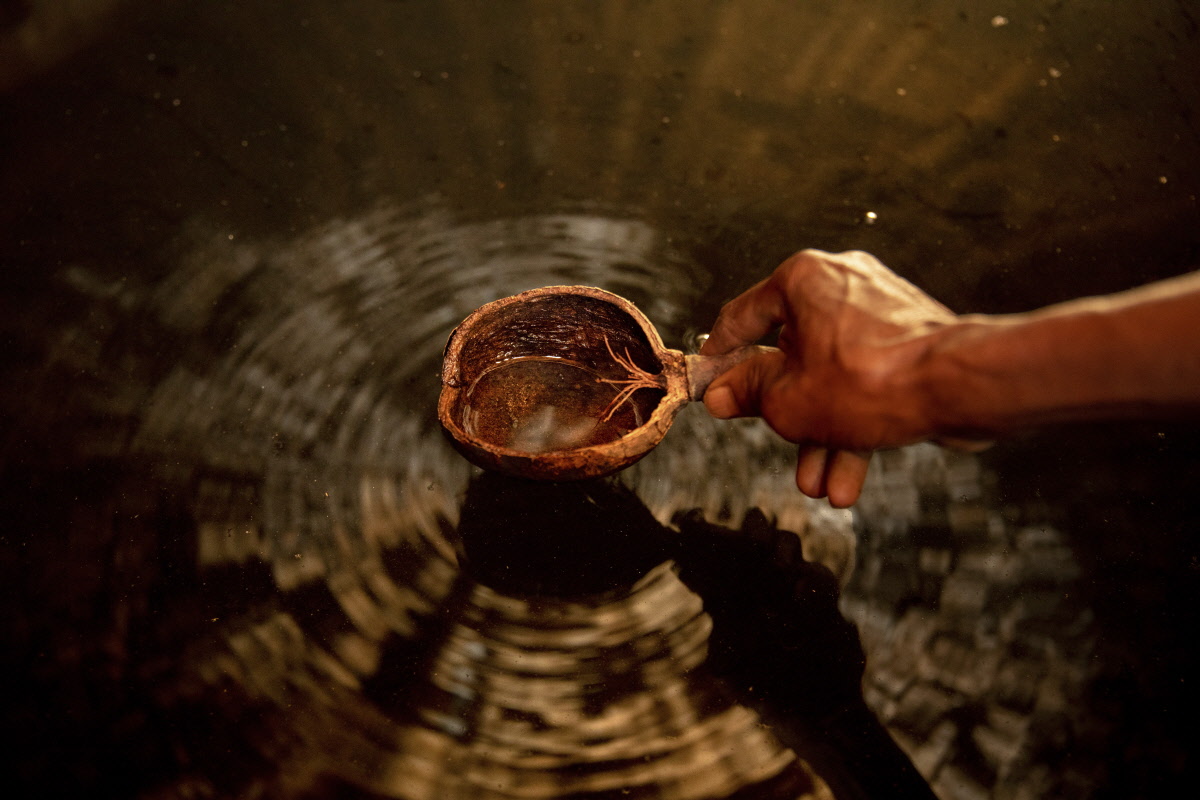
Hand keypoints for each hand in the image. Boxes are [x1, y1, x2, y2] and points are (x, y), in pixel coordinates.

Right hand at [701, 249, 957, 506]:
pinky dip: (855, 425)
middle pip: (792, 355)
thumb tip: (722, 394)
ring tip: (817, 483)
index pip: (743, 317)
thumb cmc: (874, 381)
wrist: (960, 387)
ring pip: (833, 378)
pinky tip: (847, 479)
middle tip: (772, 440)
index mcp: (802, 280)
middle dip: (787, 416)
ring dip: (822, 435)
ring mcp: (878, 311)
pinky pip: (867, 382)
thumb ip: (749, 394)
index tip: (710, 383)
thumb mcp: (788, 399)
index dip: (720, 357)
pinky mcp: (908, 339)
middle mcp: (840, 285)